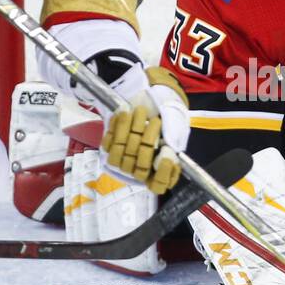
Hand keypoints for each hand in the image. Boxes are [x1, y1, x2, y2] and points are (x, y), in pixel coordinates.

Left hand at [101, 77, 189, 194]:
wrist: (148, 99)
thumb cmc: (165, 115)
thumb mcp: (177, 126)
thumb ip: (174, 138)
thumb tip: (167, 152)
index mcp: (160, 169)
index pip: (158, 185)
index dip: (163, 175)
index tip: (166, 156)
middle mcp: (140, 169)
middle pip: (139, 169)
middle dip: (148, 141)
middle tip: (156, 121)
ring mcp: (123, 160)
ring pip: (122, 154)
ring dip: (132, 129)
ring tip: (141, 112)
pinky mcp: (109, 146)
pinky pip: (108, 142)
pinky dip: (117, 126)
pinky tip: (125, 114)